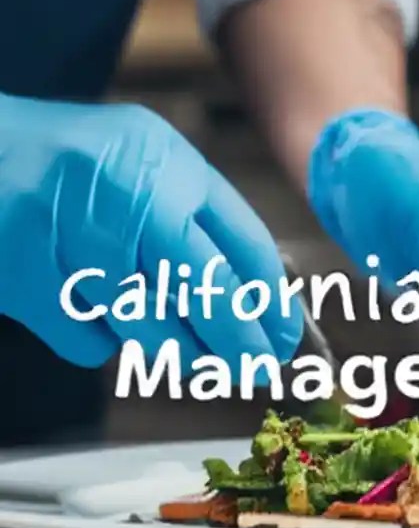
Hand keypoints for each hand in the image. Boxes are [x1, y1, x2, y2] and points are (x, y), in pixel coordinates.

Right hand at [0, 94, 299, 372]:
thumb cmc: (74, 159)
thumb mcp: (151, 163)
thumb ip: (204, 220)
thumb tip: (263, 302)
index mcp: (166, 162)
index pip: (245, 248)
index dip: (272, 303)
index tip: (283, 337)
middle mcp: (123, 197)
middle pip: (207, 294)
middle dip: (239, 343)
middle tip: (256, 367)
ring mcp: (71, 239)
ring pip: (151, 330)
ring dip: (179, 350)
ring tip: (189, 351)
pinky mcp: (25, 281)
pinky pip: (91, 341)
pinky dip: (104, 339)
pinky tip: (99, 310)